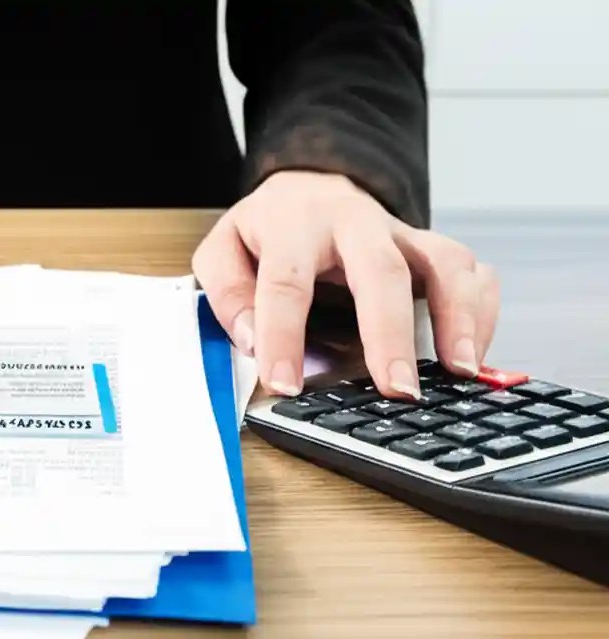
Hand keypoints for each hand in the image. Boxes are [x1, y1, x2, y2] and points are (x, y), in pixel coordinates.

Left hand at [192, 170, 498, 399]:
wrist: (311, 184)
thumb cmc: (269, 230)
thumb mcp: (224, 250)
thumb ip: (228, 293)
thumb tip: (252, 340)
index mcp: (294, 224)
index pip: (286, 281)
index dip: (282, 335)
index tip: (284, 384)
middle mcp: (356, 223)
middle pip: (379, 270)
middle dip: (388, 332)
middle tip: (395, 388)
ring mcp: (402, 234)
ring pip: (443, 263)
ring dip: (457, 317)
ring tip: (459, 371)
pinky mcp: (432, 249)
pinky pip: (472, 272)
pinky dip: (481, 312)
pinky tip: (471, 356)